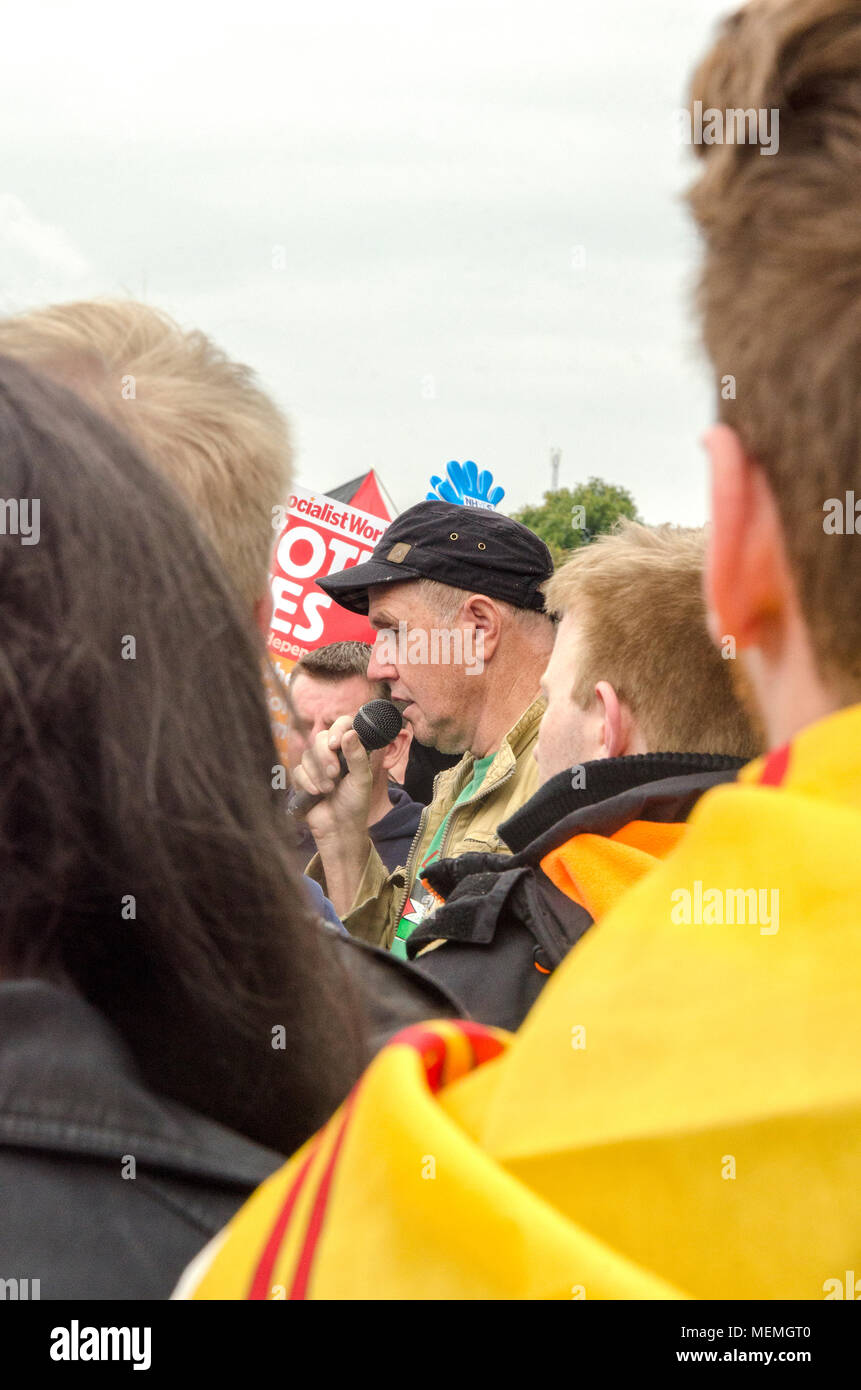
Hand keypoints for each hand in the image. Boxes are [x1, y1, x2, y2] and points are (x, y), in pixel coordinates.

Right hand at [292, 714, 371, 846]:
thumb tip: (351, 732)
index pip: (342, 725)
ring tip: (328, 790)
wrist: (339, 828)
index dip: (337, 730)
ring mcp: (317, 765)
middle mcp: (333, 754)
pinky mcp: (304, 778)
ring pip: (308, 755)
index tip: (336, 745)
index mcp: (351, 750)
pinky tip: (316, 793)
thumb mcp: (361, 779)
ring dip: (318, 774)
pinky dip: (307, 782)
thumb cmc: (355, 804)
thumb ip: (357, 755)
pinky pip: (298, 770)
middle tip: (335, 774)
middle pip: (320, 738)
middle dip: (325, 757)